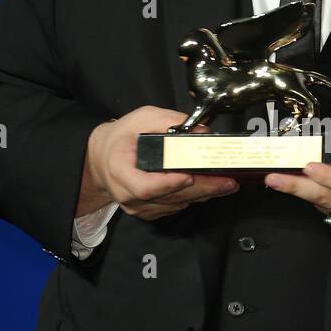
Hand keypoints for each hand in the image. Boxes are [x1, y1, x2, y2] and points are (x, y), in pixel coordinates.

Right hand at [81, 107, 238, 221]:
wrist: (103, 158)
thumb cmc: (122, 137)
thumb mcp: (141, 118)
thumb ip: (170, 121)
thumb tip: (202, 131)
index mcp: (120, 172)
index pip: (145, 187)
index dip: (168, 184)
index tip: (189, 176)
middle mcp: (128, 196)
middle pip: (169, 198)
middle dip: (201, 189)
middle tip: (227, 182)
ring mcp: (139, 207)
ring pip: (176, 204)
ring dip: (203, 194)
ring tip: (227, 183)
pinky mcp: (149, 212)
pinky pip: (175, 206)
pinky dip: (194, 196)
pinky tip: (211, 188)